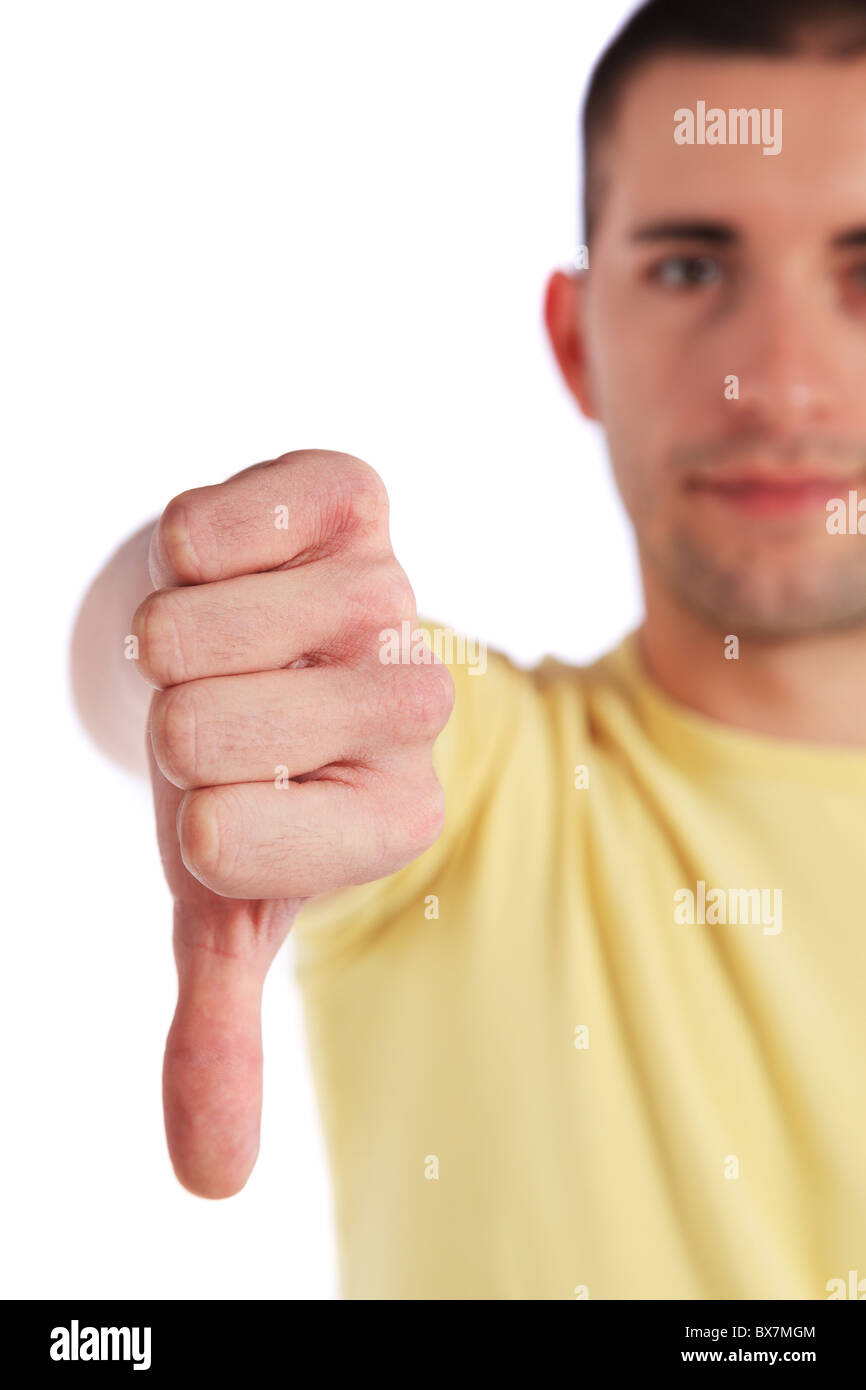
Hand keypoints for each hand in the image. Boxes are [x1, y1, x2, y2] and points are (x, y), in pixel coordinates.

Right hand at [131, 449, 453, 1196]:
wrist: (268, 644)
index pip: (220, 843)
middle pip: (193, 728)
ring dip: (166, 635)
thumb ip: (221, 1028)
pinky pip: (215, 518)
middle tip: (215, 707)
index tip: (227, 803)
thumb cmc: (243, 778)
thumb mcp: (228, 901)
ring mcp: (389, 593)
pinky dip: (184, 545)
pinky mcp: (353, 496)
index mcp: (392, 819)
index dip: (186, 819)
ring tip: (224, 640)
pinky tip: (233, 563)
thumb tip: (206, 1179)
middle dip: (164, 719)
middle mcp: (412, 706)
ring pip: (193, 618)